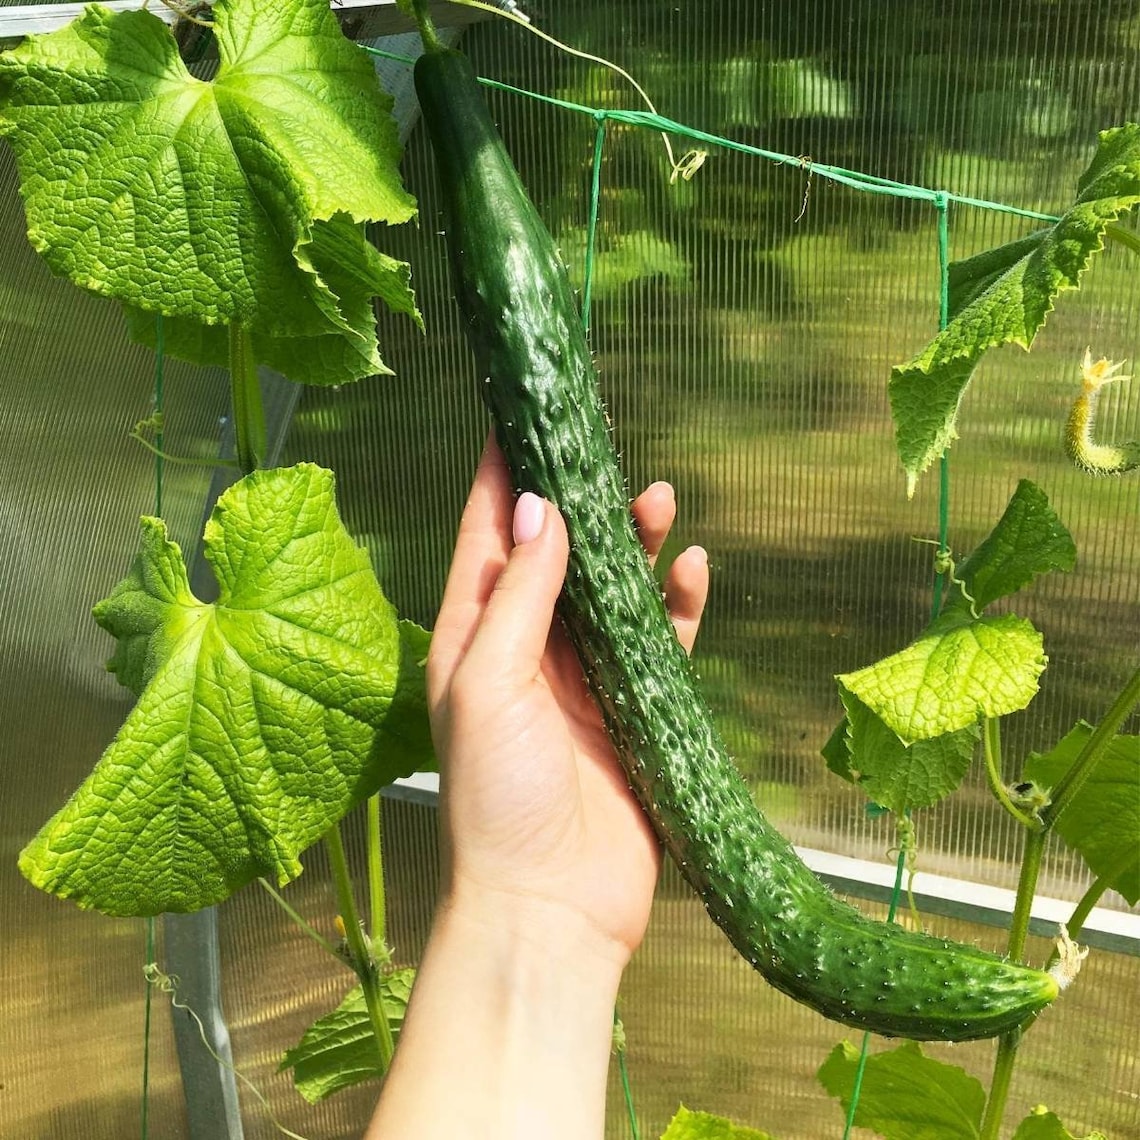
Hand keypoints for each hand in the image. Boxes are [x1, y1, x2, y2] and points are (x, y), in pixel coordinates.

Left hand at [427, 435, 708, 966]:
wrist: (549, 906)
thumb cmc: (494, 796)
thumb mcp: (486, 681)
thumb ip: (518, 594)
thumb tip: (538, 507)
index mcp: (474, 639)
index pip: (487, 537)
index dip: (501, 476)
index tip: (519, 413)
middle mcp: (526, 652)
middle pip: (560, 555)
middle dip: (583, 502)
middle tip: (609, 454)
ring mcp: (584, 682)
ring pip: (615, 592)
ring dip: (636, 547)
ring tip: (661, 499)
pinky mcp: (636, 712)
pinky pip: (664, 644)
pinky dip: (679, 607)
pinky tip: (692, 572)